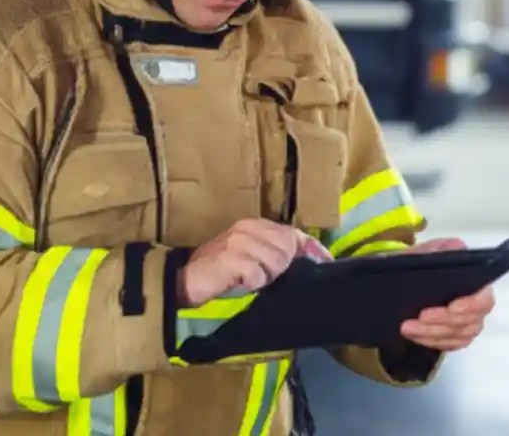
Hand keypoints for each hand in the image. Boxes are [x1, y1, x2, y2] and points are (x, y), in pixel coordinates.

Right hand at [177, 218, 331, 307]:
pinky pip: (259, 275)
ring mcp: (239, 241)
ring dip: (267, 277)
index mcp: (254, 224)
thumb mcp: (248, 258)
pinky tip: (240, 284)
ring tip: (250, 282)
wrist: (183, 281)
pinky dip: (252, 284)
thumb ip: (274, 254)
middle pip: (288, 247)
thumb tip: (309, 260)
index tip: (325, 262)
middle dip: (284, 267)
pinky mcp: (232, 258)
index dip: (312, 249)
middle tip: (266, 279)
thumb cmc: (218, 272)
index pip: (293, 233)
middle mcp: (247, 228)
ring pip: (276, 262)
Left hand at [396, 237, 494, 350]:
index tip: (452, 307)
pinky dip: (431, 341)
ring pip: (459, 336)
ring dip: (433, 334)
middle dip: (444, 321)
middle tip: (421, 317)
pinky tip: (414, 335)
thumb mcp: (422, 253)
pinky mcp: (454, 335)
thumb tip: (456, 247)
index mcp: (472, 280)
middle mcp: (474, 303)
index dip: (471, 306)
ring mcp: (466, 322)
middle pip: (471, 322)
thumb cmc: (415, 265)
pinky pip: (449, 344)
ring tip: (408, 327)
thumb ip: (437, 251)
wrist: (398, 281)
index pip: (484, 299)